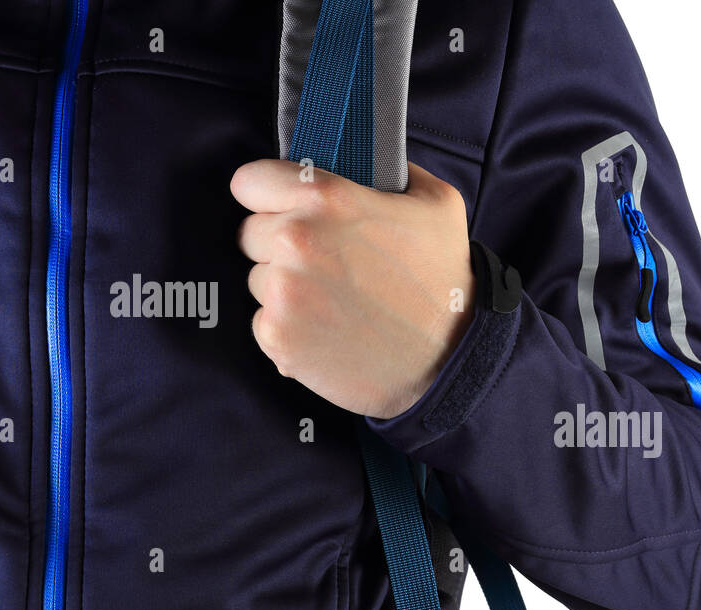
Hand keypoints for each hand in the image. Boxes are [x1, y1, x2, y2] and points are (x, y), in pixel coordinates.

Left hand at [231, 159, 475, 418]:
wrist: (451, 359)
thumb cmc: (445, 281)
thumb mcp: (438, 204)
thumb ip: (393, 171)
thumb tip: (367, 161)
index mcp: (324, 198)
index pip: (249, 182)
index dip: (268, 197)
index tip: (286, 212)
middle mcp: (295, 241)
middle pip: (251, 234)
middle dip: (279, 247)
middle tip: (327, 266)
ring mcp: (283, 293)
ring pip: (259, 281)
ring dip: (286, 290)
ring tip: (335, 303)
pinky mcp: (278, 338)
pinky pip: (264, 324)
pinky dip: (290, 331)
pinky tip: (330, 332)